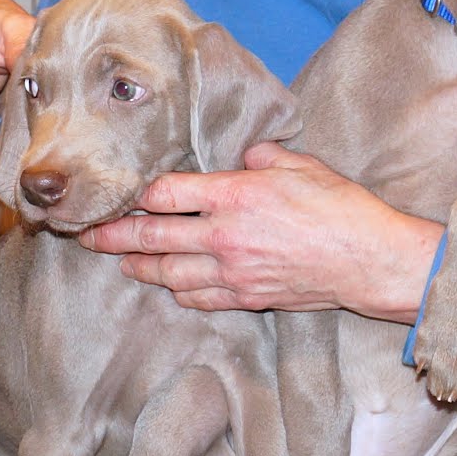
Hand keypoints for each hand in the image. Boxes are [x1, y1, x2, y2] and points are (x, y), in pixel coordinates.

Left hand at [77, 142, 443, 321]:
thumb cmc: (341, 208)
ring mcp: (233, 272)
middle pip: (152, 238)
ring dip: (140, 268)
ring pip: (169, 274)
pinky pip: (200, 298)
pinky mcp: (248, 297)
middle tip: (85, 235)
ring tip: (120, 262)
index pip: (165, 194)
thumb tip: (243, 156)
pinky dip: (179, 292)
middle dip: (113, 236)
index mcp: (234, 196)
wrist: (371, 260)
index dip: (136, 194)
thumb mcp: (301, 165)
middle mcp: (224, 236)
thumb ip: (262, 157)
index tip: (116, 194)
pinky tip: (168, 286)